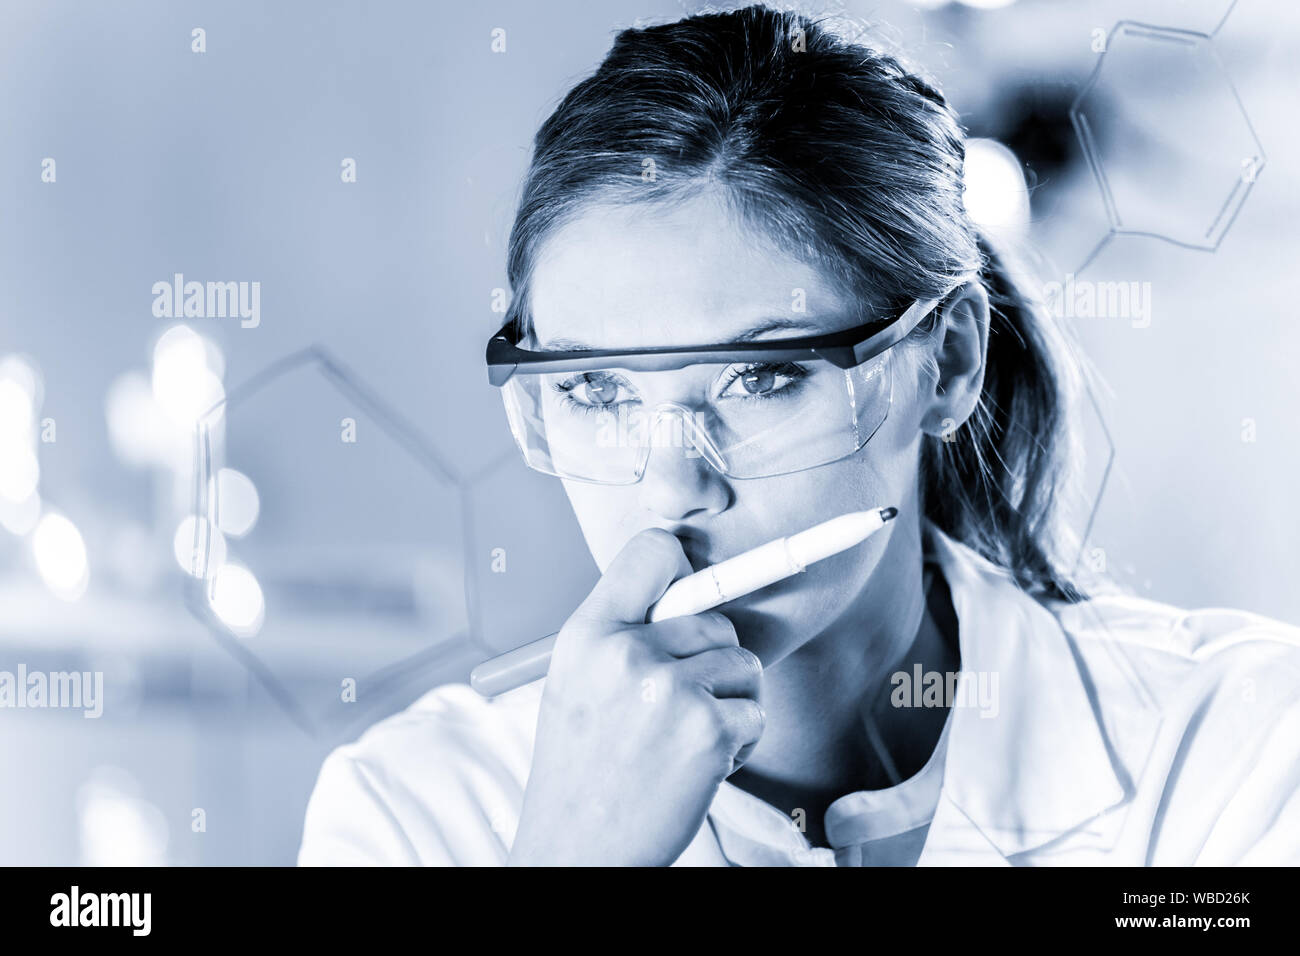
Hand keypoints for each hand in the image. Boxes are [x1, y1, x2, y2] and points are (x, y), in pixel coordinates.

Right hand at [508, 529, 764, 865]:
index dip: (683, 567)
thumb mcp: (577, 683)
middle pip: (714, 618)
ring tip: (686, 741)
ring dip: (732, 703)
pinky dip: (740, 742)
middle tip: (680, 707)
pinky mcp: (707, 727)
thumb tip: (687, 595)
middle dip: (714, 661)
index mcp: (586, 633)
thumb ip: (622, 635)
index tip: (692, 592)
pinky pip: (755, 712)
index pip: (652, 551)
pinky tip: (699, 768)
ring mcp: (668, 688)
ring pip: (743, 664)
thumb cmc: (581, 771)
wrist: (577, 849)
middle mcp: (625, 651)